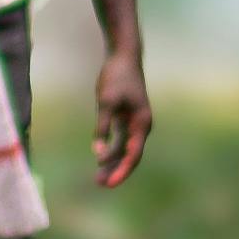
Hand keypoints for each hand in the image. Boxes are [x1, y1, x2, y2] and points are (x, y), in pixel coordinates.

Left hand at [92, 39, 152, 189]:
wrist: (123, 55)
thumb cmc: (117, 77)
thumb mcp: (107, 102)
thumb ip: (103, 127)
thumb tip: (99, 153)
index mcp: (141, 124)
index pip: (133, 154)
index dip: (122, 170)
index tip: (109, 183)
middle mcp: (141, 126)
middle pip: (129, 155)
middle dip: (116, 170)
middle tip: (99, 184)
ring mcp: (134, 122)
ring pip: (124, 148)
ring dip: (112, 161)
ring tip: (97, 176)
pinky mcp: (125, 117)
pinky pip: (119, 139)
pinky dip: (111, 148)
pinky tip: (100, 156)